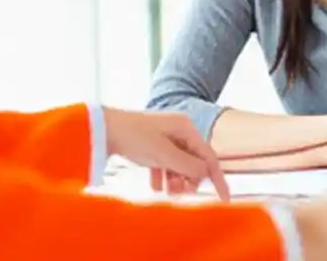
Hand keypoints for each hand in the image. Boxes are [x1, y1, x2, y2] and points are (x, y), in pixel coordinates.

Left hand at [103, 108, 230, 200]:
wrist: (103, 129)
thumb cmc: (134, 136)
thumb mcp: (164, 154)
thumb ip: (188, 166)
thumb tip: (207, 174)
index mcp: (186, 128)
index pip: (208, 156)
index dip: (217, 178)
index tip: (224, 198)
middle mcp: (178, 130)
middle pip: (194, 162)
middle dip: (189, 180)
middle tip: (180, 194)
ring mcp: (164, 137)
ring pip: (179, 165)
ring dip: (176, 180)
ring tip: (166, 192)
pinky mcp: (151, 145)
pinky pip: (164, 164)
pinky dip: (162, 176)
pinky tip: (155, 186)